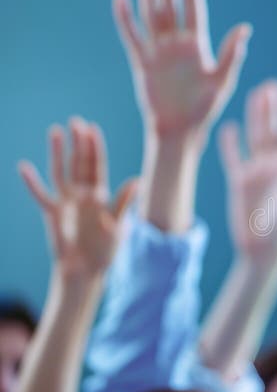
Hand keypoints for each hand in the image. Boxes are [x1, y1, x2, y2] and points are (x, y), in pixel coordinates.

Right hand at [18, 118, 136, 282]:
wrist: (86, 269)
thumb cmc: (106, 250)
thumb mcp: (118, 226)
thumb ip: (123, 203)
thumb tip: (138, 181)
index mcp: (101, 195)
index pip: (97, 166)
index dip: (95, 148)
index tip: (93, 129)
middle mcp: (83, 194)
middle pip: (80, 164)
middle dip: (79, 144)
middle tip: (76, 122)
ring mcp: (66, 202)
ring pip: (61, 172)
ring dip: (58, 153)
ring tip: (56, 132)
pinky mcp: (52, 213)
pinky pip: (40, 195)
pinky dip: (32, 182)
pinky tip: (23, 166)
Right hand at [113, 0, 251, 142]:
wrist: (179, 129)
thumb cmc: (204, 108)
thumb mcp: (222, 81)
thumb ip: (231, 55)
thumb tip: (245, 29)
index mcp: (198, 46)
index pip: (194, 10)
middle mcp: (177, 44)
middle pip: (170, 7)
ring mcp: (159, 51)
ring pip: (151, 16)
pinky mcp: (143, 62)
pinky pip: (132, 37)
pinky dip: (125, 20)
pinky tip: (121, 0)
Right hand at [219, 80, 276, 262]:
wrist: (263, 248)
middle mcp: (275, 166)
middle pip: (273, 131)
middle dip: (273, 109)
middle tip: (272, 85)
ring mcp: (257, 173)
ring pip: (255, 138)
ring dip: (255, 117)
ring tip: (255, 95)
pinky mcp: (239, 182)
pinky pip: (233, 157)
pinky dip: (231, 143)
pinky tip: (228, 127)